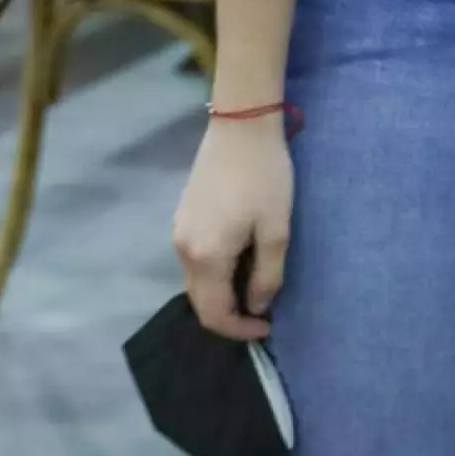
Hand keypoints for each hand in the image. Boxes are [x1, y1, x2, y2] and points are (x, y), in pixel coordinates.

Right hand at [173, 115, 293, 339]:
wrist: (241, 126)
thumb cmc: (265, 177)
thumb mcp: (276, 229)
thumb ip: (267, 275)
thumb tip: (257, 306)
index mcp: (205, 257)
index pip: (214, 314)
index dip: (240, 330)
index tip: (268, 326)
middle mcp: (183, 250)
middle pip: (200, 302)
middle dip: (230, 315)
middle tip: (263, 311)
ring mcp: (179, 231)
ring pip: (196, 281)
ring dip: (222, 292)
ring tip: (255, 284)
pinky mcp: (183, 216)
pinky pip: (195, 259)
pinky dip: (214, 272)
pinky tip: (239, 259)